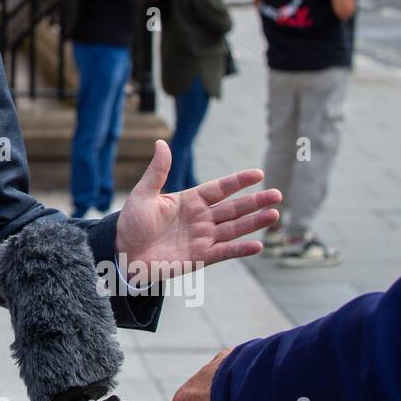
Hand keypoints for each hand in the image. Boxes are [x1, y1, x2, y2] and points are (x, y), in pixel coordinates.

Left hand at [115, 140, 279, 279]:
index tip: (258, 174)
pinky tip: (258, 245)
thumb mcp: (143, 194)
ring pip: (234, 228)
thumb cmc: (131, 223)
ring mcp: (202, 238)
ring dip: (254, 222)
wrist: (123, 254)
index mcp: (189, 201)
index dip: (238, 182)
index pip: (219, 189)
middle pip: (233, 208)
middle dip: (255, 202)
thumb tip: (161, 142)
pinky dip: (240, 249)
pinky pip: (224, 252)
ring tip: (274, 214)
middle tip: (277, 194)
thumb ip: (157, 171)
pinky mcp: (200, 257)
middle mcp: (200, 218)